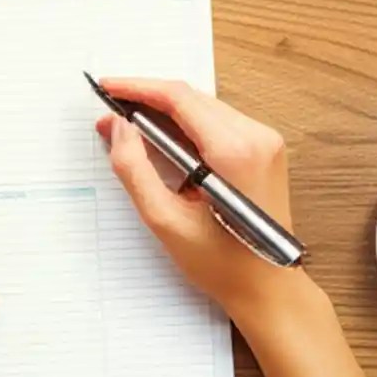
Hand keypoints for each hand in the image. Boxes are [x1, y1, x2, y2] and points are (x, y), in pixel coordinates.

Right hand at [95, 78, 311, 326]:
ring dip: (165, 111)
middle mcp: (256, 138)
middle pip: (192, 98)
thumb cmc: (224, 264)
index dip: (138, 88)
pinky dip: (186, 124)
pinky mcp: (264, 149)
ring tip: (129, 126)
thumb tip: (119, 129)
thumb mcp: (166, 220)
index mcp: (235, 152)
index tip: (108, 87)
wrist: (268, 288)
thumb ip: (135, 169)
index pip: (179, 98)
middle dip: (147, 100)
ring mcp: (265, 142)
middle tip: (111, 112)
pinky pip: (218, 122)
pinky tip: (161, 138)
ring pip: (204, 107)